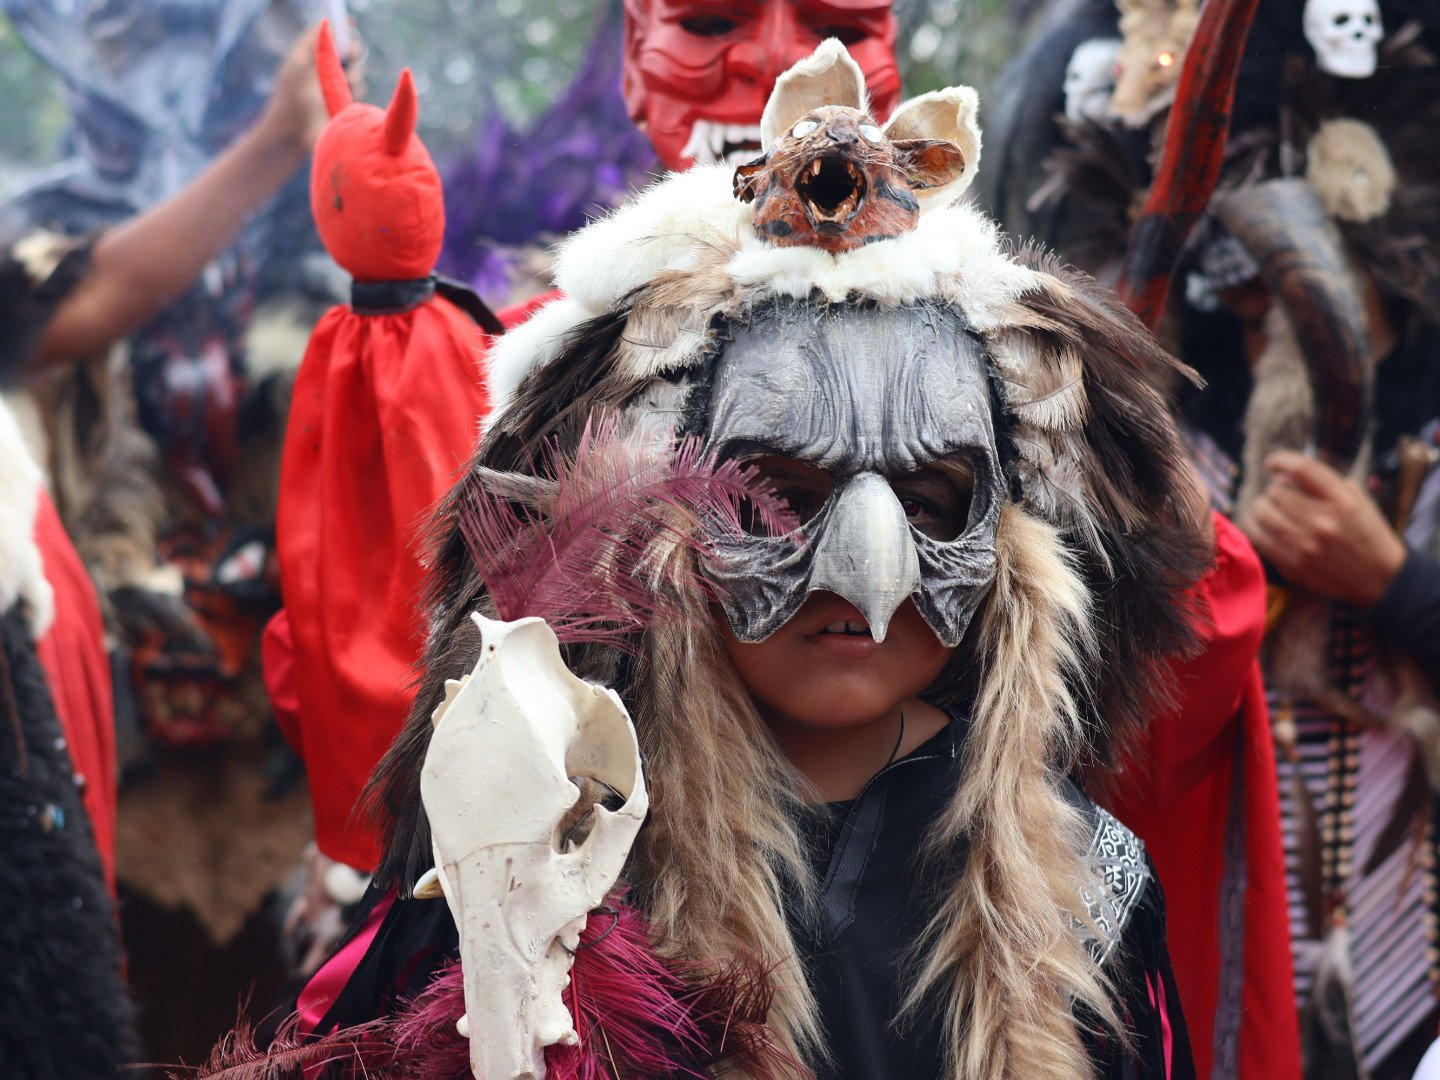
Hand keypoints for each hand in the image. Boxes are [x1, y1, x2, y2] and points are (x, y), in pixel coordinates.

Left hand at [256, 22, 364, 154]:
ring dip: (355, 73)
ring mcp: (336, 89)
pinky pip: (358, 89)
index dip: (340, 28)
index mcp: (309, 58)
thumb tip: (328, 24)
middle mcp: (324, 71)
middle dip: (353, 51)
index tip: (350, 25)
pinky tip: (349, 97)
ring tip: (347, 83)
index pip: (327, 35)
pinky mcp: (345, 105)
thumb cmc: (291, 100)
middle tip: (353, 54)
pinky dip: (356, 89)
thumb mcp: (298, 65)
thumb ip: (313, 43)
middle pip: (347, 51)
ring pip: (356, 71)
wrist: (295, 136)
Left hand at [1239, 449, 1406, 606]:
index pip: (1303, 470)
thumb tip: (1288, 473)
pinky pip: (1258, 538)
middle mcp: (1323, 522)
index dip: (1282, 460)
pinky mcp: (1293, 565)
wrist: (1379, 578)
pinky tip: (1260, 523)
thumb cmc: (1367, 533)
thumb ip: (1327, 483)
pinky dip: (1254, 526)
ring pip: (1262, 513)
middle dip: (1274, 489)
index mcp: (1342, 502)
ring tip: (1267, 507)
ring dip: (1260, 506)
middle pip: (1276, 492)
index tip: (1273, 462)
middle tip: (1278, 493)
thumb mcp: (1359, 500)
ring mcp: (1306, 546)